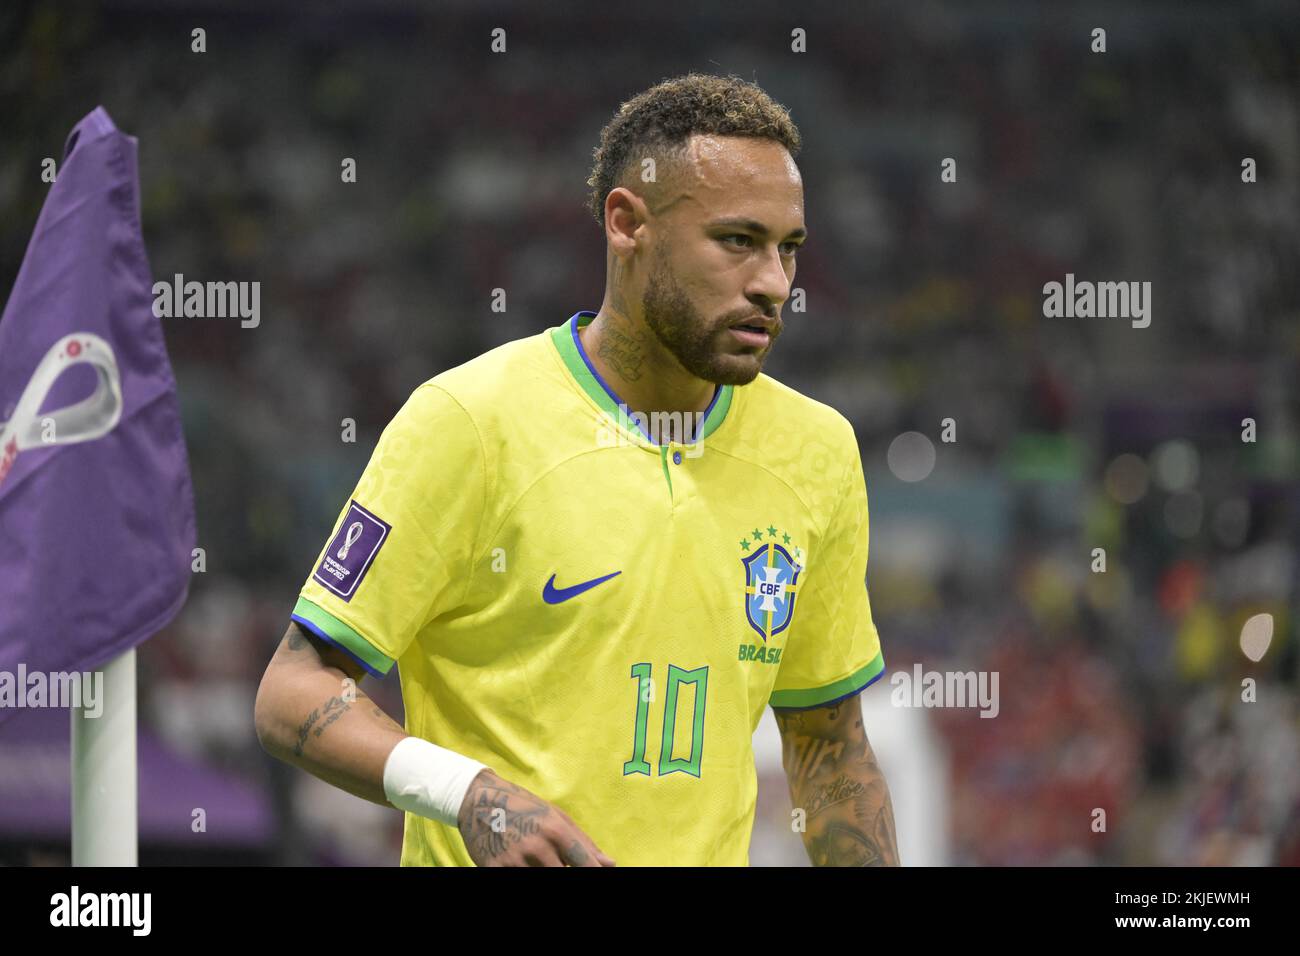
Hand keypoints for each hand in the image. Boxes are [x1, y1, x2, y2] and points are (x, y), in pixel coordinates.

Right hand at [456, 769, 615, 866]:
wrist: (477, 801)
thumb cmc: (524, 807)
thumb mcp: (556, 816)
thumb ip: (584, 842)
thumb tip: (610, 864)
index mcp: (556, 830)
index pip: (585, 863)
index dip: (595, 872)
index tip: (599, 874)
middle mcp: (537, 847)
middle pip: (563, 876)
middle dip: (565, 872)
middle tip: (558, 862)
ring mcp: (514, 861)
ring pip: (540, 880)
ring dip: (542, 871)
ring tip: (538, 859)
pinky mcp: (494, 869)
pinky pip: (517, 880)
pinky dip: (524, 873)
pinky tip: (523, 863)